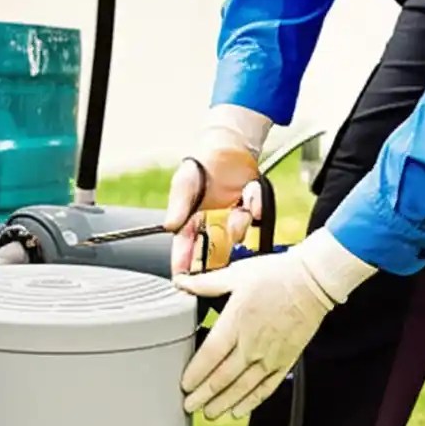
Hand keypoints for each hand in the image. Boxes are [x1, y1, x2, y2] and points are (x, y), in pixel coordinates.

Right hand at [167, 104, 271, 273]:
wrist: (228, 146)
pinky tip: (250, 194)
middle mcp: (211, 223)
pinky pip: (254, 215)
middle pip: (213, 248)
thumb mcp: (184, 183)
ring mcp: (231, 218)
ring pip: (237, 233)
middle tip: (222, 248)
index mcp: (190, 220)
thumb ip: (178, 205)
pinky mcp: (249, 209)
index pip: (184, 246)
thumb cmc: (199, 164)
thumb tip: (170, 226)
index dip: (183, 262)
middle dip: (219, 251)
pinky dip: (254, 204)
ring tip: (240, 208)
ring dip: (240, 224)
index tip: (181, 278)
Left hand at [172, 228, 376, 418]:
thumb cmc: (276, 276)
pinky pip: (267, 387)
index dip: (196, 373)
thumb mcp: (236, 274)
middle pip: (224, 377)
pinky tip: (239, 409)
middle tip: (189, 405)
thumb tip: (180, 282)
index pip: (211, 355)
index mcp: (236, 322)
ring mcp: (271, 355)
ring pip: (244, 387)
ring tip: (209, 413)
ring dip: (224, 402)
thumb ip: (205, 283)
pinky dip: (252, 401)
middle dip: (204, 395)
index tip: (184, 385)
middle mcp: (253, 343)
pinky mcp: (286, 361)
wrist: (314, 282)